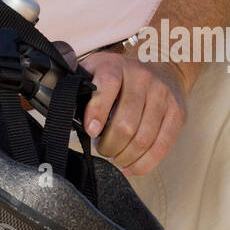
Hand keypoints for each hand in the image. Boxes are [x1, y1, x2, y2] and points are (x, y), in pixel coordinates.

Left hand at [80, 51, 187, 176]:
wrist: (163, 63)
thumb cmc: (121, 73)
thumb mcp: (96, 66)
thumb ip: (75, 74)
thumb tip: (51, 79)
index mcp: (116, 66)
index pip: (107, 86)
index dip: (98, 111)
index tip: (91, 130)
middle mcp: (142, 78)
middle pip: (127, 122)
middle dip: (109, 144)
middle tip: (101, 147)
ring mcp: (163, 96)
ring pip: (144, 138)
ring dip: (125, 156)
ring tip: (115, 156)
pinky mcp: (178, 113)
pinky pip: (162, 146)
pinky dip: (144, 163)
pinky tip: (130, 167)